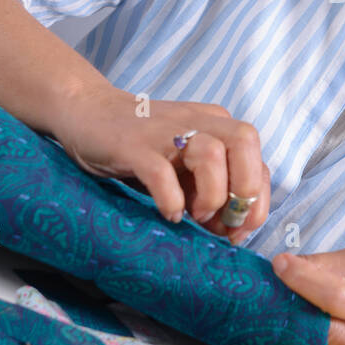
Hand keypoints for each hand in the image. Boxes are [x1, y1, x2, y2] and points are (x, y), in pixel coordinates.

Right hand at [53, 82, 269, 242]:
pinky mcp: (133, 144)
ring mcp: (166, 131)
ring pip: (212, 153)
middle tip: (224, 222)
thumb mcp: (185, 167)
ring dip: (212, 193)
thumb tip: (231, 230)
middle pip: (245, 141)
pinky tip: (168, 214)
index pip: (257, 159)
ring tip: (194, 216)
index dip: (257, 200)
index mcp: (216, 125)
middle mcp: (197, 121)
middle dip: (245, 189)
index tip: (239, 230)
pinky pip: (161, 172)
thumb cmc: (141, 148)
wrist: (87, 114)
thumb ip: (210, 190)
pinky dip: (171, 198)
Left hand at [271, 247, 344, 344]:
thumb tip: (286, 266)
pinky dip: (293, 333)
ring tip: (278, 299)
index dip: (303, 278)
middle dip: (287, 302)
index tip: (279, 262)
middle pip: (314, 324)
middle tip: (268, 283)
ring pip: (303, 340)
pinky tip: (293, 319)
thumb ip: (325, 264)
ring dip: (286, 318)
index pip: (335, 295)